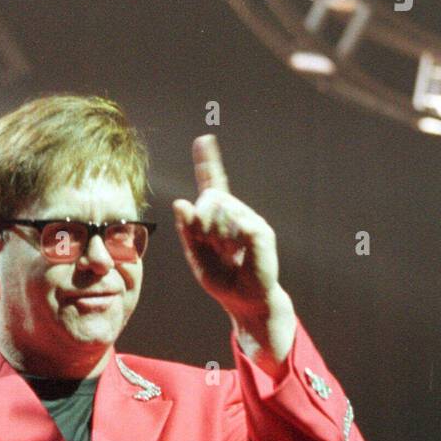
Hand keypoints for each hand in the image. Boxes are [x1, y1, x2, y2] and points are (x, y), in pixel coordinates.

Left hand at [172, 135, 295, 372]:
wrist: (247, 300)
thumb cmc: (222, 280)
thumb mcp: (197, 258)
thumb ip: (187, 231)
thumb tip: (180, 202)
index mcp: (218, 218)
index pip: (212, 185)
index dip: (208, 162)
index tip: (204, 140)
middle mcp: (235, 213)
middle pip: (208, 199)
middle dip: (202, 224)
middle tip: (214, 249)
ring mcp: (249, 219)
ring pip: (221, 211)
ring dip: (217, 236)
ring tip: (229, 255)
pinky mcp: (260, 230)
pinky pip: (238, 225)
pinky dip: (231, 240)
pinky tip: (238, 254)